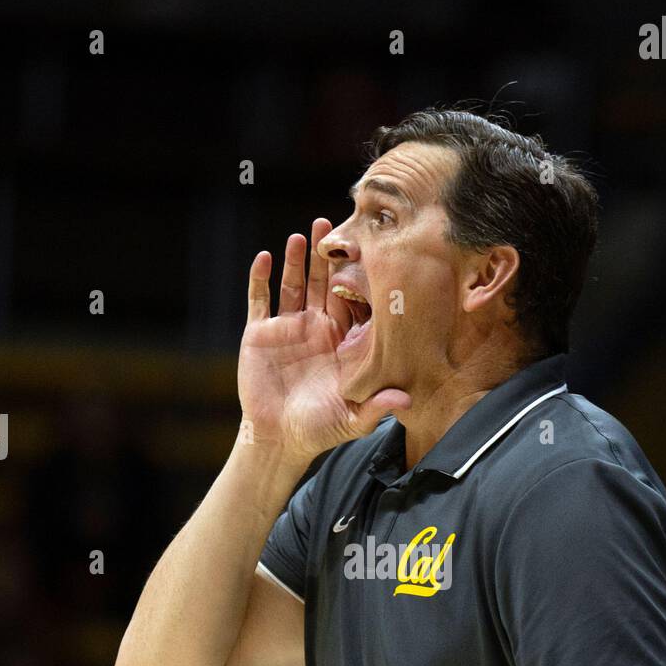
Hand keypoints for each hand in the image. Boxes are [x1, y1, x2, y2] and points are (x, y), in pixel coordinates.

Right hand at [237, 220, 408, 461]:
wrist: (278, 439)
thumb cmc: (320, 430)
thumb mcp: (352, 420)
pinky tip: (265, 256)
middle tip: (335, 226)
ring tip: (303, 235)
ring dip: (296, 260)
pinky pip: (260, 300)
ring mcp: (288, 328)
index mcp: (343, 343)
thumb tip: (406, 399)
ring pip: (294, 284)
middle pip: (325, 284)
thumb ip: (377, 407)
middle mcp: (318, 328)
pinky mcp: (260, 333)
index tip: (370, 254)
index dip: (360, 280)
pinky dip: (260, 278)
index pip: (355, 303)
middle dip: (329, 256)